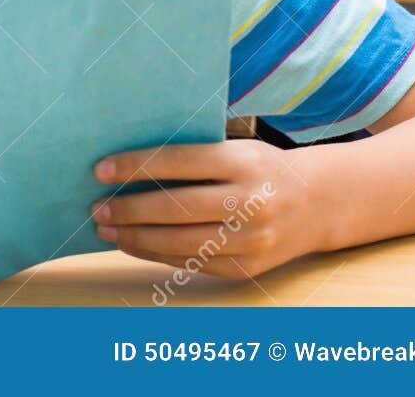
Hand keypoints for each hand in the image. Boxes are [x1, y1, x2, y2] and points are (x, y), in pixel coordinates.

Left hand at [91, 139, 317, 277]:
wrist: (317, 203)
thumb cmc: (260, 167)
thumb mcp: (236, 148)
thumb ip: (192, 155)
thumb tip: (126, 166)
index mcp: (244, 161)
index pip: (179, 161)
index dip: (135, 166)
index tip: (99, 170)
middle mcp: (252, 201)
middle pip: (177, 207)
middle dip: (129, 209)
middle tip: (96, 207)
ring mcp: (252, 239)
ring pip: (181, 242)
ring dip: (135, 238)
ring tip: (106, 229)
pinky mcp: (248, 266)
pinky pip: (192, 263)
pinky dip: (157, 254)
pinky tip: (133, 244)